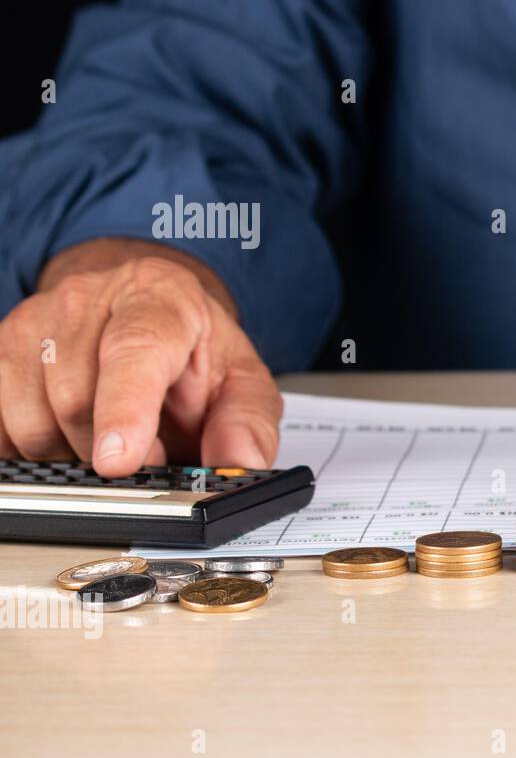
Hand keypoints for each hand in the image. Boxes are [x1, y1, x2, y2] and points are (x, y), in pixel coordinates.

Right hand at [0, 239, 281, 475]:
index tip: (119, 460)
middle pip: (76, 398)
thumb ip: (248, 422)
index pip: (135, 349)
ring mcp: (33, 321)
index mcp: (158, 296)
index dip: (124, 409)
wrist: (146, 318)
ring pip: (32, 419)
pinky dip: (33, 452)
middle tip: (148, 456)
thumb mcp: (242, 381)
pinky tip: (68, 438)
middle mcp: (87, 298)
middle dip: (110, 450)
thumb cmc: (192, 352)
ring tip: (110, 437)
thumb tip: (241, 462)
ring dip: (72, 454)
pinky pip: (0, 427)